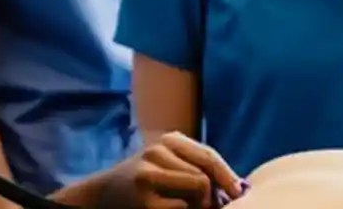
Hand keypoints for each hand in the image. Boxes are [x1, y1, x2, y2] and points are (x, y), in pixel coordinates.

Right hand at [98, 132, 248, 208]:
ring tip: (187, 207)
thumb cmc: (145, 181)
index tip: (239, 191)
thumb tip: (237, 186)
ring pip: (197, 188)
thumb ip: (197, 166)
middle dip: (211, 195)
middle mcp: (157, 152)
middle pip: (204, 175)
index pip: (208, 156)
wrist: (102, 195)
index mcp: (168, 140)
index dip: (227, 176)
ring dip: (199, 204)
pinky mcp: (144, 200)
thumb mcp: (170, 163)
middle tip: (207, 206)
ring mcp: (148, 175)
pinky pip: (181, 208)